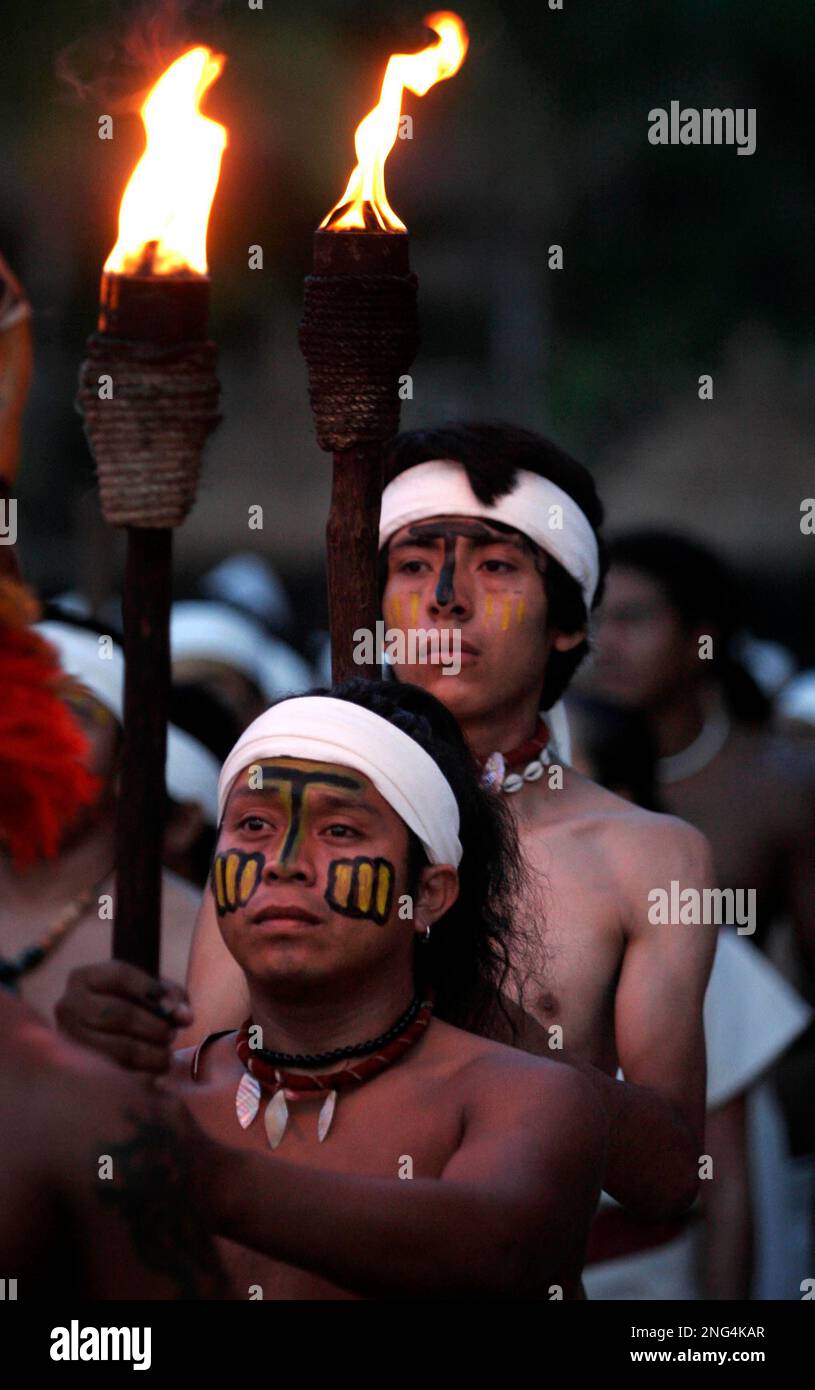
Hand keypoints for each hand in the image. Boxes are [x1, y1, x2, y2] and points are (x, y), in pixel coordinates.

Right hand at [55, 961, 192, 1072]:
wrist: (93, 1032)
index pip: (122, 975)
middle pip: (119, 1014)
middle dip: (155, 1027)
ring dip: (152, 1053)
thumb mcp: (143, 990)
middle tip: (172, 1034)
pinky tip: (155, 1071)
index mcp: (83, 977)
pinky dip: (143, 1073)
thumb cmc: (126, 1005)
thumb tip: (184, 1016)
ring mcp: (69, 1039)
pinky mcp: (78, 1069)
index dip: (153, 990)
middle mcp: (68, 1005)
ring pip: (119, 1048)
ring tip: (165, 1054)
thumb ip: (167, 995)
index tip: (178, 1008)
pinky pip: (117, 1073)